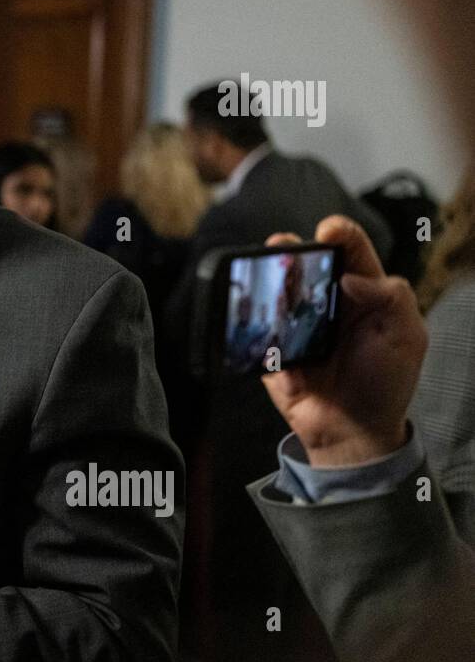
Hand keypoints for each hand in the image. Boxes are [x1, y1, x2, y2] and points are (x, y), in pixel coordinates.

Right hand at [261, 215, 427, 465]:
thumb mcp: (407, 336)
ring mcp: (297, 323)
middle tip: (283, 244)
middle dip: (294, 247)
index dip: (341, 233)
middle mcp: (328, 302)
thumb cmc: (386, 383)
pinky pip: (260, 325)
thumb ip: (391, 298)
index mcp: (364, 293)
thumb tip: (349, 278)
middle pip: (308, 263)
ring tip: (264, 266)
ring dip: (269, 275)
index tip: (329, 229)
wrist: (351, 433)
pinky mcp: (273, 347)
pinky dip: (255, 314)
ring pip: (278, 288)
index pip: (352, 252)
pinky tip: (253, 305)